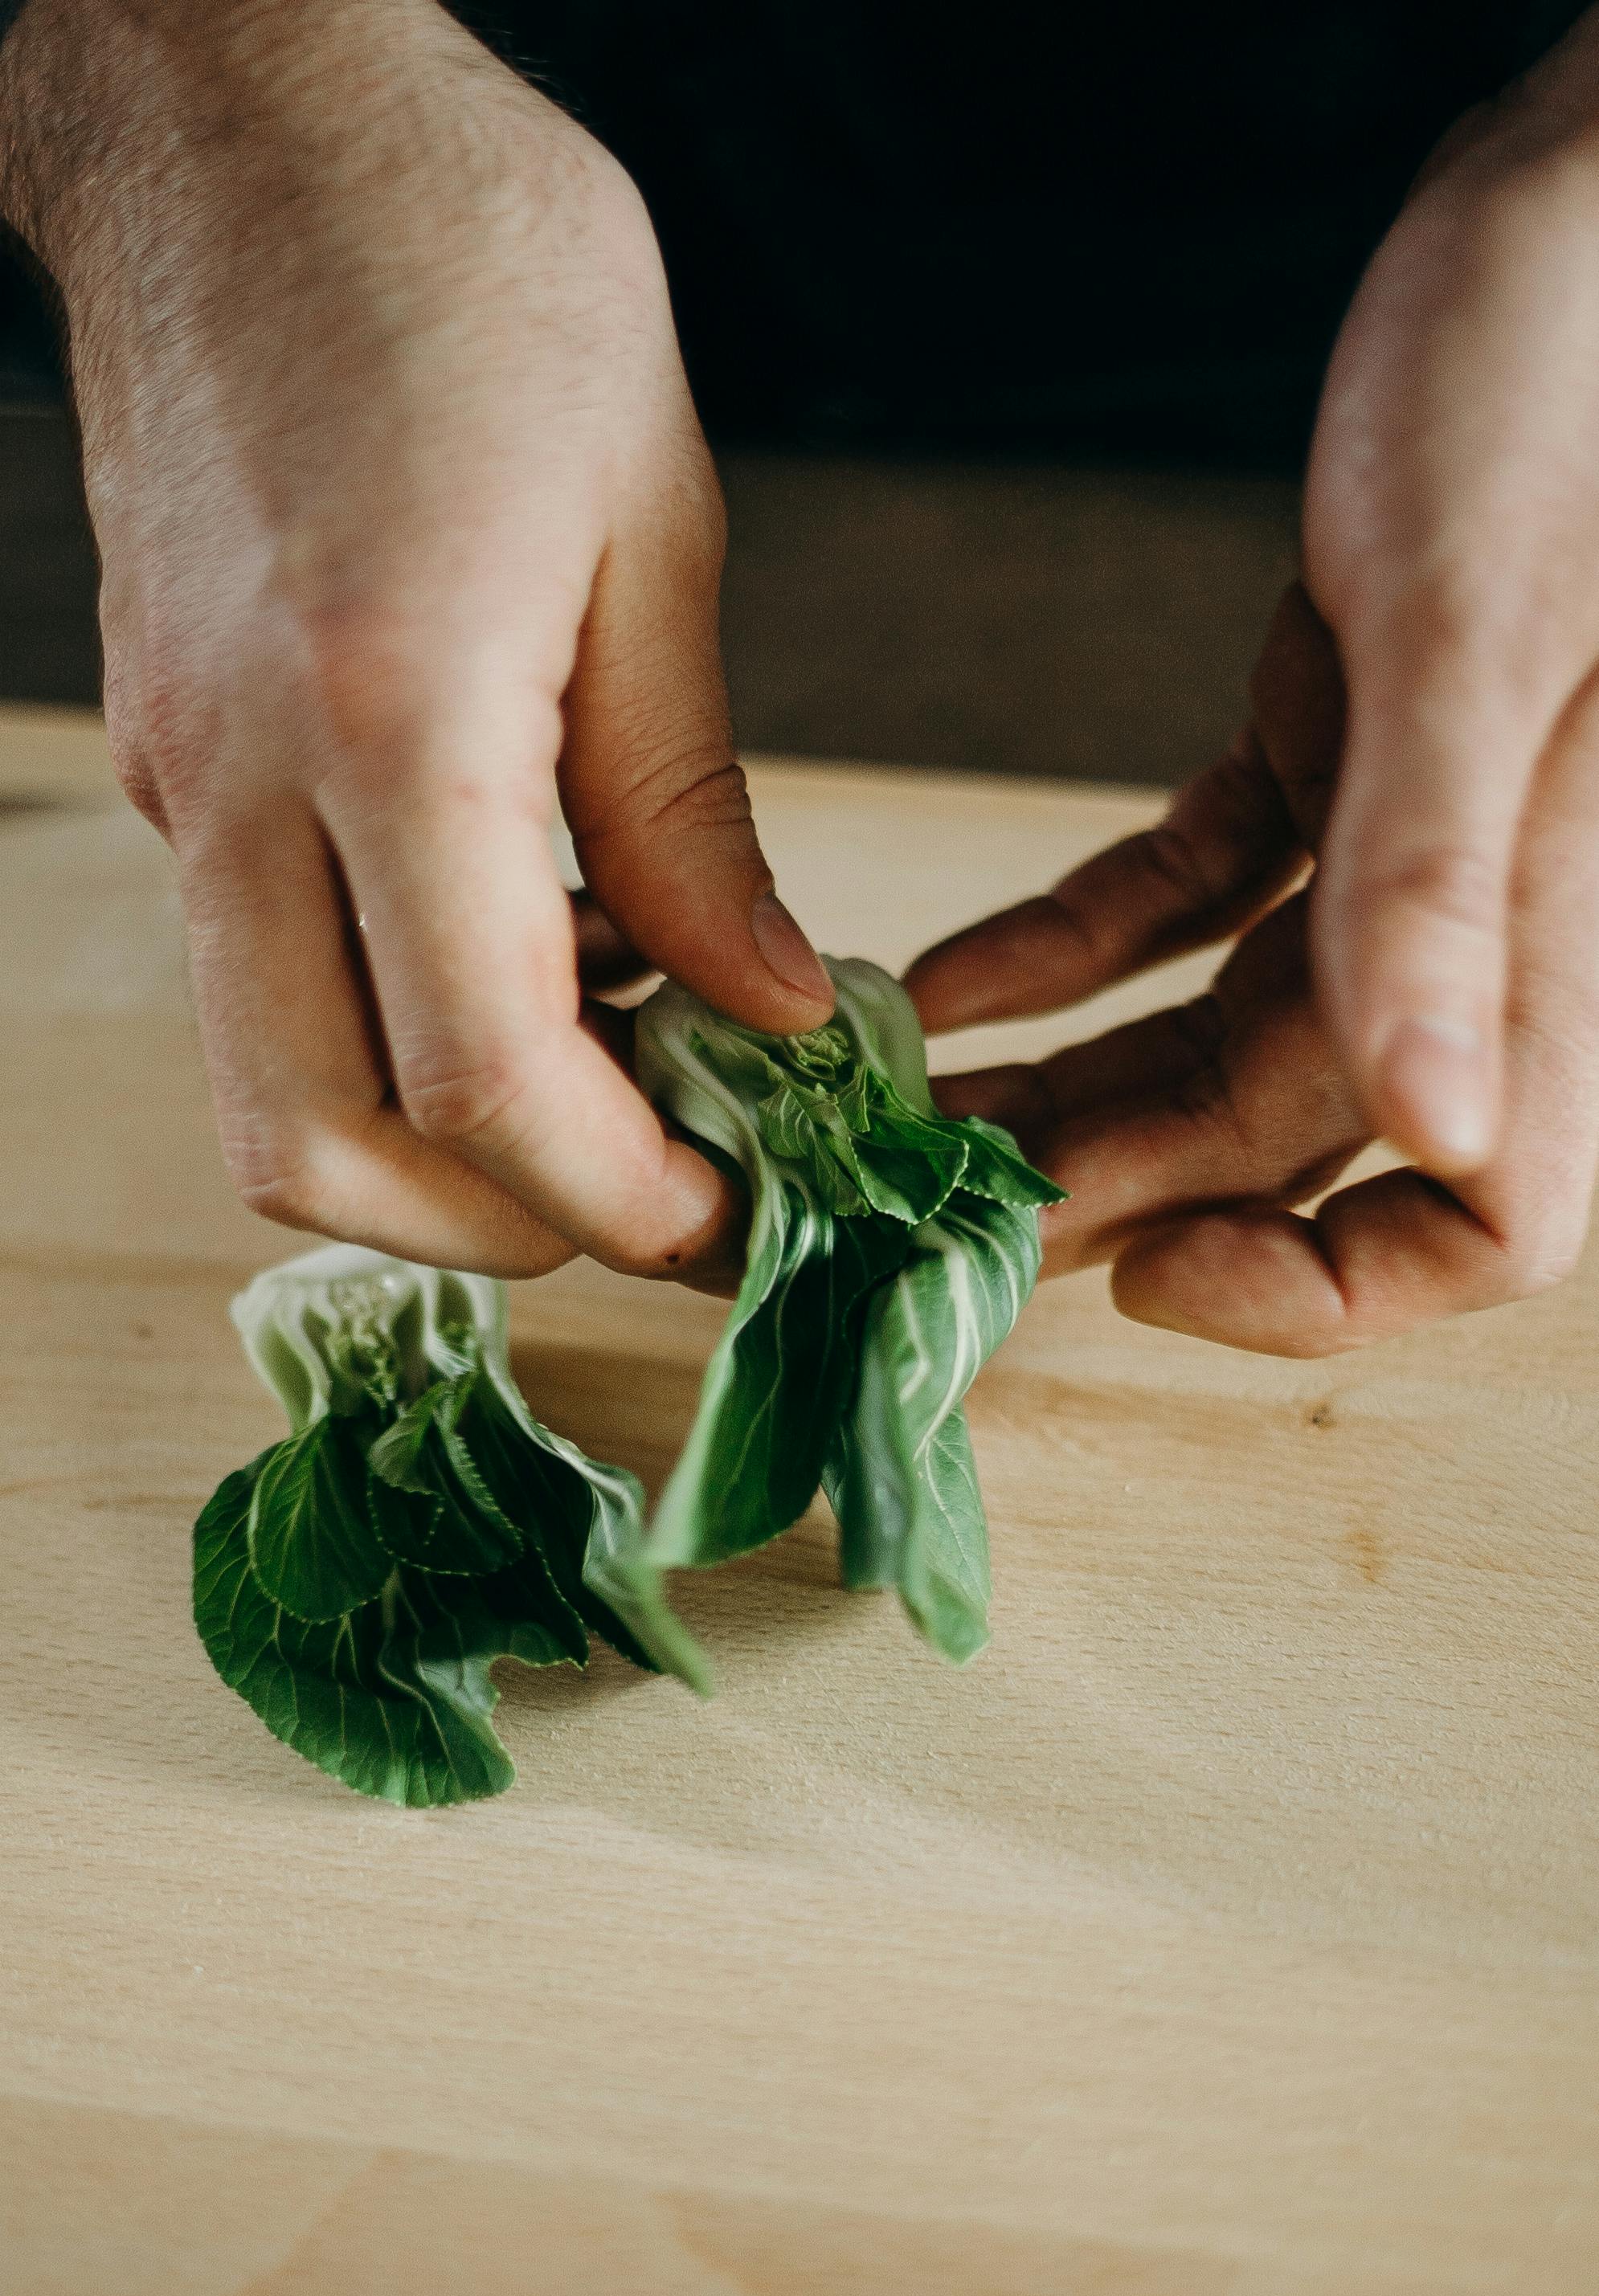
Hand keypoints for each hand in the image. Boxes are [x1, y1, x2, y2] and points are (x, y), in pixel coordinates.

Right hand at [0, 0, 831, 1278]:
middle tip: (661, 1180)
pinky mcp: (172, 758)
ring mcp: (180, 781)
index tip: (732, 1215)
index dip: (618, 1198)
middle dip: (502, 1222)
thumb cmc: (468, 260)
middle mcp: (240, 783)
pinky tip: (539, 940)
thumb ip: (689, 806)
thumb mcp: (651, 523)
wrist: (239, 112)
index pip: (481, 1082)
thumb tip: (771, 1004)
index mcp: (387, 719)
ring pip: (274, 1084)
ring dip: (444, 1135)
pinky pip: (271, 972)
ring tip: (623, 1055)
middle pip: (317, 1151)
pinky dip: (401, 1020)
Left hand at [907, 27, 1598, 1354]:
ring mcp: (1403, 847)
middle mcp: (1479, 926)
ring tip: (908, 1116)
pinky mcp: (1340, 753)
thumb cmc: (1568, 379)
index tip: (1146, 1266)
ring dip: (1070, 1086)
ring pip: (1225, 1038)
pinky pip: (1196, 897)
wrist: (1575, 210)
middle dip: (1113, 1188)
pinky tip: (956, 975)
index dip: (1329, 1289)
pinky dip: (1078, 943)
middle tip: (926, 1206)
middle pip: (1293, 1143)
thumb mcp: (1481, 632)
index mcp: (1548, 931)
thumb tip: (1437, 1136)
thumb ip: (1449, 883)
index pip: (1488, 1217)